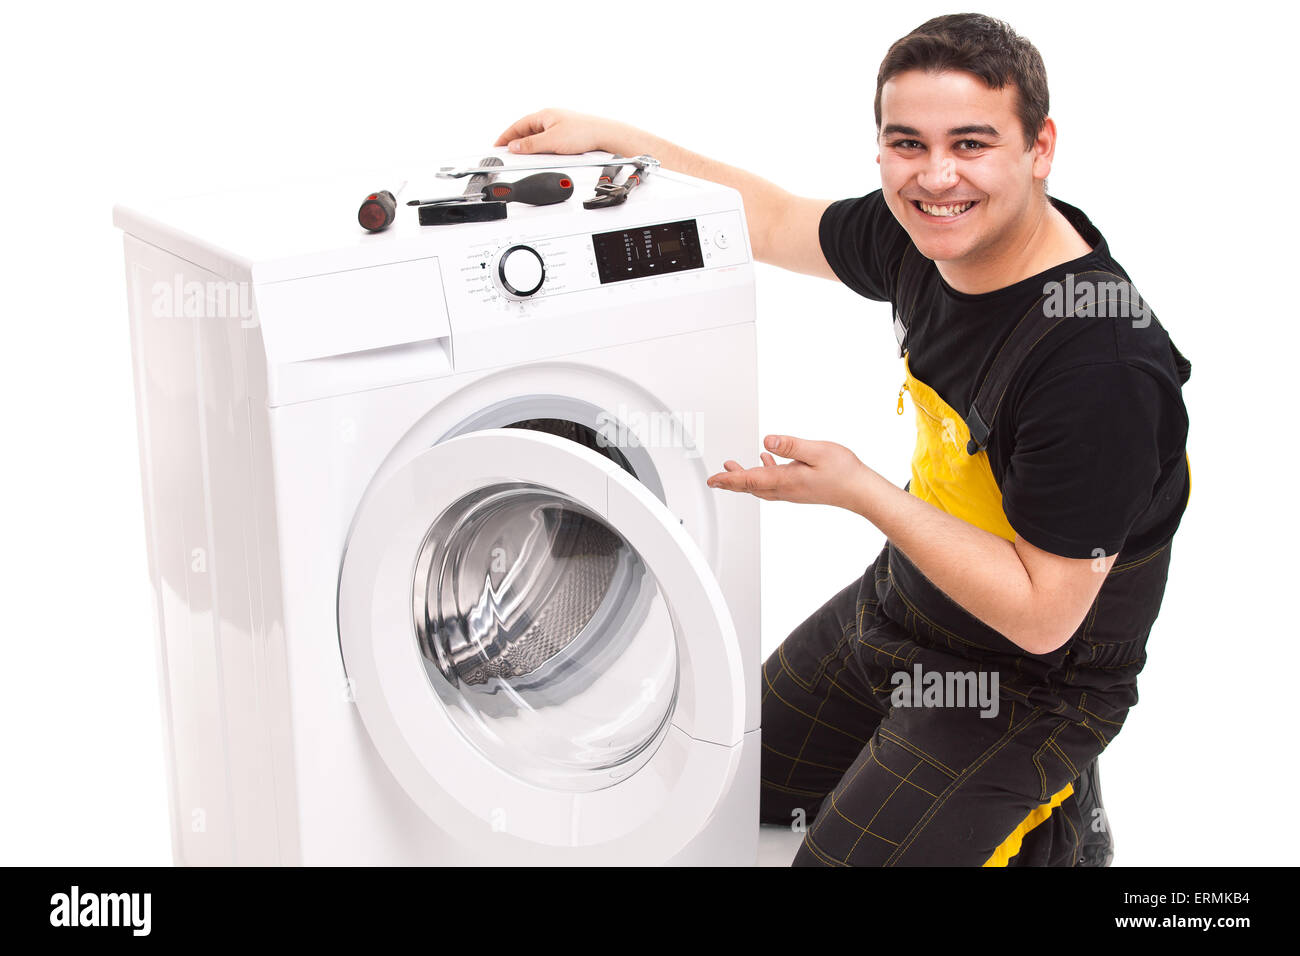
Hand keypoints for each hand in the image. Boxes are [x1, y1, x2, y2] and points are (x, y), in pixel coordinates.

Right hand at [493, 108, 640, 155]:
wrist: (605, 135)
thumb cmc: (583, 133)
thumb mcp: (551, 142)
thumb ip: (530, 145)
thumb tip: (514, 146)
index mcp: (544, 115)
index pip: (518, 126)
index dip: (505, 137)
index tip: (497, 146)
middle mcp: (550, 118)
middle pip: (526, 130)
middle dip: (515, 142)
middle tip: (506, 153)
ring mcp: (558, 125)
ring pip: (536, 136)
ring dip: (528, 145)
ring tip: (521, 156)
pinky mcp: (566, 134)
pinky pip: (546, 140)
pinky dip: (539, 147)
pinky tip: (540, 155)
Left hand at [705, 435, 869, 510]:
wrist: (860, 491)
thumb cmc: (843, 472)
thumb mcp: (817, 451)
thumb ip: (791, 446)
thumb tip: (768, 441)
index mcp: (785, 480)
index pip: (749, 480)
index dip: (728, 479)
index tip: (712, 480)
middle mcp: (785, 489)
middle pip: (750, 487)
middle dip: (730, 482)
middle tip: (714, 479)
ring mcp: (792, 491)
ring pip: (760, 486)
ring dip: (744, 478)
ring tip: (732, 468)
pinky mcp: (799, 489)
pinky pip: (774, 484)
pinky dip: (763, 474)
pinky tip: (766, 462)